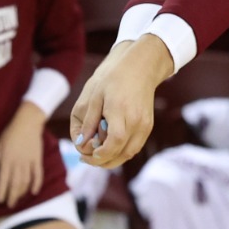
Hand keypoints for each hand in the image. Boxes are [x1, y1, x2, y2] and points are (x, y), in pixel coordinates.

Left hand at [0, 105, 45, 207]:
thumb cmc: (11, 132)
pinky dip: (36, 184)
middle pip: (15, 184)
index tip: (0, 200)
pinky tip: (33, 192)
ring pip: (26, 181)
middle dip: (12, 196)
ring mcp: (29, 162)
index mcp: (6, 159)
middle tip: (10, 205)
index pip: (3, 179)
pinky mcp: (38, 160)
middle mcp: (18, 162)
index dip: (1, 191)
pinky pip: (38, 174)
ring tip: (19, 199)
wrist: (28, 123)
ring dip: (22, 192)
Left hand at [71, 35, 172, 168]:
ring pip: (129, 153)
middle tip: (87, 159)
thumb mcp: (95, 96)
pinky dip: (121, 152)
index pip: (114, 143)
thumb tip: (81, 143)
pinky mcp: (148, 126)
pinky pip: (134, 146)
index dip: (100, 155)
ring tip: (96, 155)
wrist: (140, 67)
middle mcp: (136, 121)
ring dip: (112, 160)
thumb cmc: (113, 78)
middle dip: (103, 162)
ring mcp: (145, 125)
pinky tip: (109, 147)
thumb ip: (88, 121)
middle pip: (122, 153)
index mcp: (121, 111)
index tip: (87, 155)